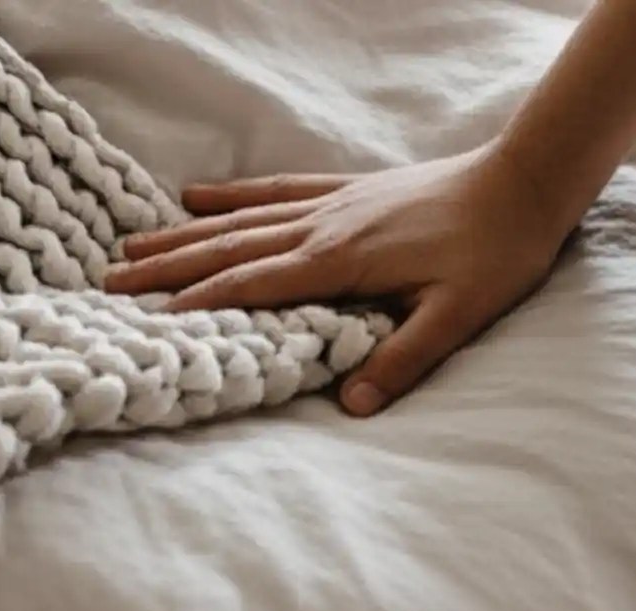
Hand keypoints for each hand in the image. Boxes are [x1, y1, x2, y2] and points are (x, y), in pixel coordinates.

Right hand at [104, 144, 572, 416]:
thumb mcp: (459, 315)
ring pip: (238, 218)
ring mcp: (329, 204)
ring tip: (130, 243)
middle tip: (110, 280)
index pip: (254, 282)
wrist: (525, 180)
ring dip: (182, 233)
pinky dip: (229, 193)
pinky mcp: (343, 190)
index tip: (149, 316)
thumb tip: (353, 405)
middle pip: (228, 247)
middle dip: (167, 266)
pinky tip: (194, 193)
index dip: (200, 299)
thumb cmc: (496, 251)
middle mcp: (322, 227)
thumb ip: (404, 359)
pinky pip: (273, 190)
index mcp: (341, 260)